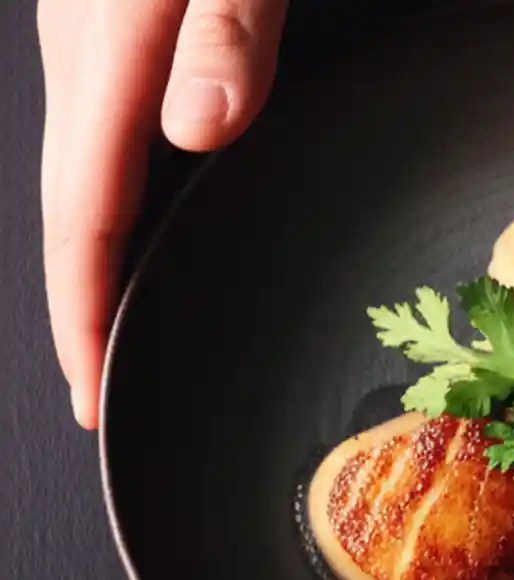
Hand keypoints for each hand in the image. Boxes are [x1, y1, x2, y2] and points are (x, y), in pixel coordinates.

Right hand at [38, 0, 287, 428]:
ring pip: (90, 174)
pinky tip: (150, 210)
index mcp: (112, 54)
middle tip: (103, 386)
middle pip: (78, 208)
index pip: (86, 217)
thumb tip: (199, 129)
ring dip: (100, 257)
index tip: (93, 396)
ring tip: (119, 324)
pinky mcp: (119, 24)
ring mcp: (97, 38)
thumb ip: (223, 29)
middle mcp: (89, 56)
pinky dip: (118, 194)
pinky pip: (108, 135)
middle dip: (84, 306)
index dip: (84, 314)